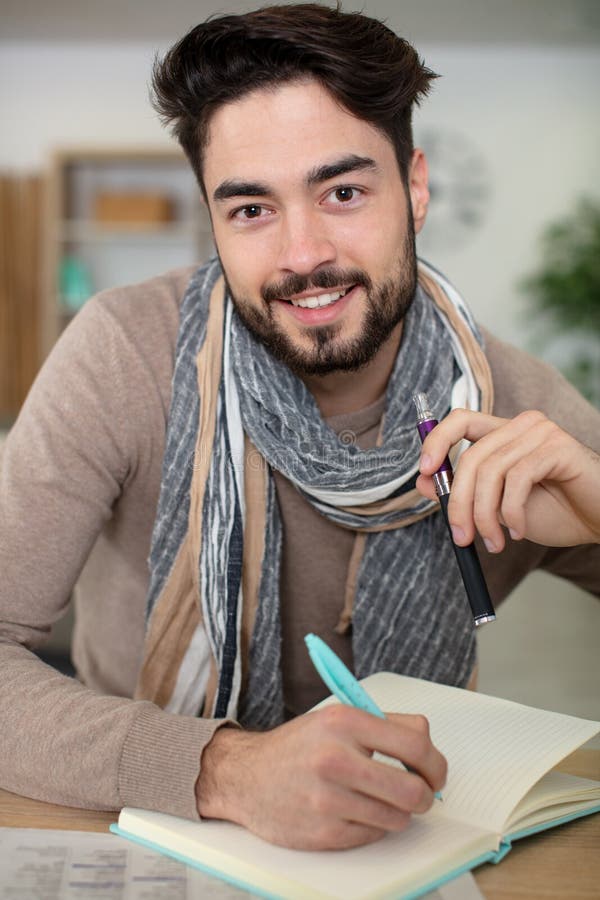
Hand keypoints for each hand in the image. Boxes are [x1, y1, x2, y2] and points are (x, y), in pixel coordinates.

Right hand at [195, 705, 446, 849]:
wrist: (246, 776)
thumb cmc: (299, 747)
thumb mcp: (337, 718)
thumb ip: (386, 726)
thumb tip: (429, 746)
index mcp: (343, 722)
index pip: (414, 745)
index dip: (435, 764)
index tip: (436, 773)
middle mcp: (334, 758)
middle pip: (412, 790)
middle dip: (425, 796)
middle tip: (421, 794)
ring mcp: (328, 799)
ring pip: (397, 817)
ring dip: (397, 812)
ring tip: (378, 799)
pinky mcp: (323, 832)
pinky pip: (373, 835)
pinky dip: (372, 826)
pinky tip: (354, 811)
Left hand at [417, 409, 599, 552]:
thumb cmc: (557, 512)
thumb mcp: (500, 506)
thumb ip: (465, 491)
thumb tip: (422, 482)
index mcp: (505, 433)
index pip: (460, 420)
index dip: (436, 440)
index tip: (422, 471)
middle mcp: (521, 426)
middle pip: (470, 457)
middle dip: (459, 503)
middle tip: (462, 537)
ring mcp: (540, 433)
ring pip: (490, 472)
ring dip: (485, 516)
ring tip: (495, 542)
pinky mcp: (557, 447)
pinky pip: (517, 479)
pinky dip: (512, 513)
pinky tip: (520, 531)